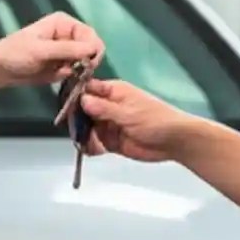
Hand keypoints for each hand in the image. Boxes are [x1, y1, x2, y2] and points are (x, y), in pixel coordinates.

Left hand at [0, 12, 103, 86]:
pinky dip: (71, 76)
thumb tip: (93, 49)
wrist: (0, 70)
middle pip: (92, 47)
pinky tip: (56, 76)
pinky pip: (77, 72)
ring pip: (87, 61)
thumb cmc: (16, 53)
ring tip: (61, 73)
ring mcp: (67, 51)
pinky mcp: (64, 65)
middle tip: (76, 72)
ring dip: (78, 70)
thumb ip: (67, 49)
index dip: (92, 49)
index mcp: (64, 23)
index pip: (90, 34)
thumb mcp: (41, 50)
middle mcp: (69, 35)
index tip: (89, 64)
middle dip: (86, 61)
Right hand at [78, 79, 197, 162]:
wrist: (174, 141)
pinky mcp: (111, 141)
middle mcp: (108, 106)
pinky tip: (92, 150)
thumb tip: (82, 99)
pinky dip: (90, 146)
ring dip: (83, 135)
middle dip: (76, 119)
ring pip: (87, 128)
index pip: (88, 89)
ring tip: (84, 142)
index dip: (75, 96)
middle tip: (74, 129)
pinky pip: (95, 143)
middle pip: (83, 110)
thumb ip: (104, 108)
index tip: (65, 107)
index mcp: (113, 92)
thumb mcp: (128, 112)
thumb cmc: (154, 120)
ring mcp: (109, 124)